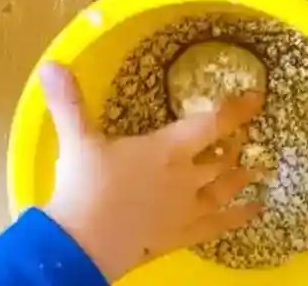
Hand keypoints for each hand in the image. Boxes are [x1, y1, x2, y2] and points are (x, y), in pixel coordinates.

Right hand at [40, 63, 263, 280]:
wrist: (84, 243)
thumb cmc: (85, 187)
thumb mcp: (76, 140)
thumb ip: (68, 102)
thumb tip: (51, 64)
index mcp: (166, 149)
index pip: (211, 124)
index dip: (236, 110)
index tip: (256, 98)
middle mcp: (185, 176)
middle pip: (222, 158)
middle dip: (235, 146)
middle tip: (244, 138)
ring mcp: (186, 208)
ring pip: (224, 190)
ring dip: (240, 178)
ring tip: (254, 172)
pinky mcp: (181, 235)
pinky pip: (217, 225)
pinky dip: (238, 217)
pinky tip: (254, 212)